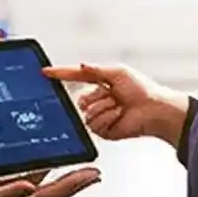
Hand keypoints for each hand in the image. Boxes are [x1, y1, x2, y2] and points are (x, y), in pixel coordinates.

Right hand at [0, 168, 100, 196]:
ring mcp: (5, 196)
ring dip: (57, 174)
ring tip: (75, 163)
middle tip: (94, 171)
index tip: (93, 174)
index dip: (72, 185)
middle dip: (74, 181)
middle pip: (51, 191)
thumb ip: (5, 195)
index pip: (51, 195)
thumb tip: (30, 188)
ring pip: (39, 183)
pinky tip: (39, 159)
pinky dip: (35, 169)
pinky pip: (22, 177)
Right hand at [42, 63, 188, 145]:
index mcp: (100, 83)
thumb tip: (81, 65)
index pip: (75, 78)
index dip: (59, 75)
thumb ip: (96, 70)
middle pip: (80, 101)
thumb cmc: (143, 90)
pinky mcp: (104, 131)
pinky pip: (95, 126)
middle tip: (113, 97)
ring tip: (119, 108)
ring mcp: (100, 117)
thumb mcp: (117, 72)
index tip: (43, 72)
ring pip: (87, 115)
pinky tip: (120, 117)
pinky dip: (109, 119)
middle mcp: (98, 101)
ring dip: (105, 109)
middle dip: (96, 97)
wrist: (154, 111)